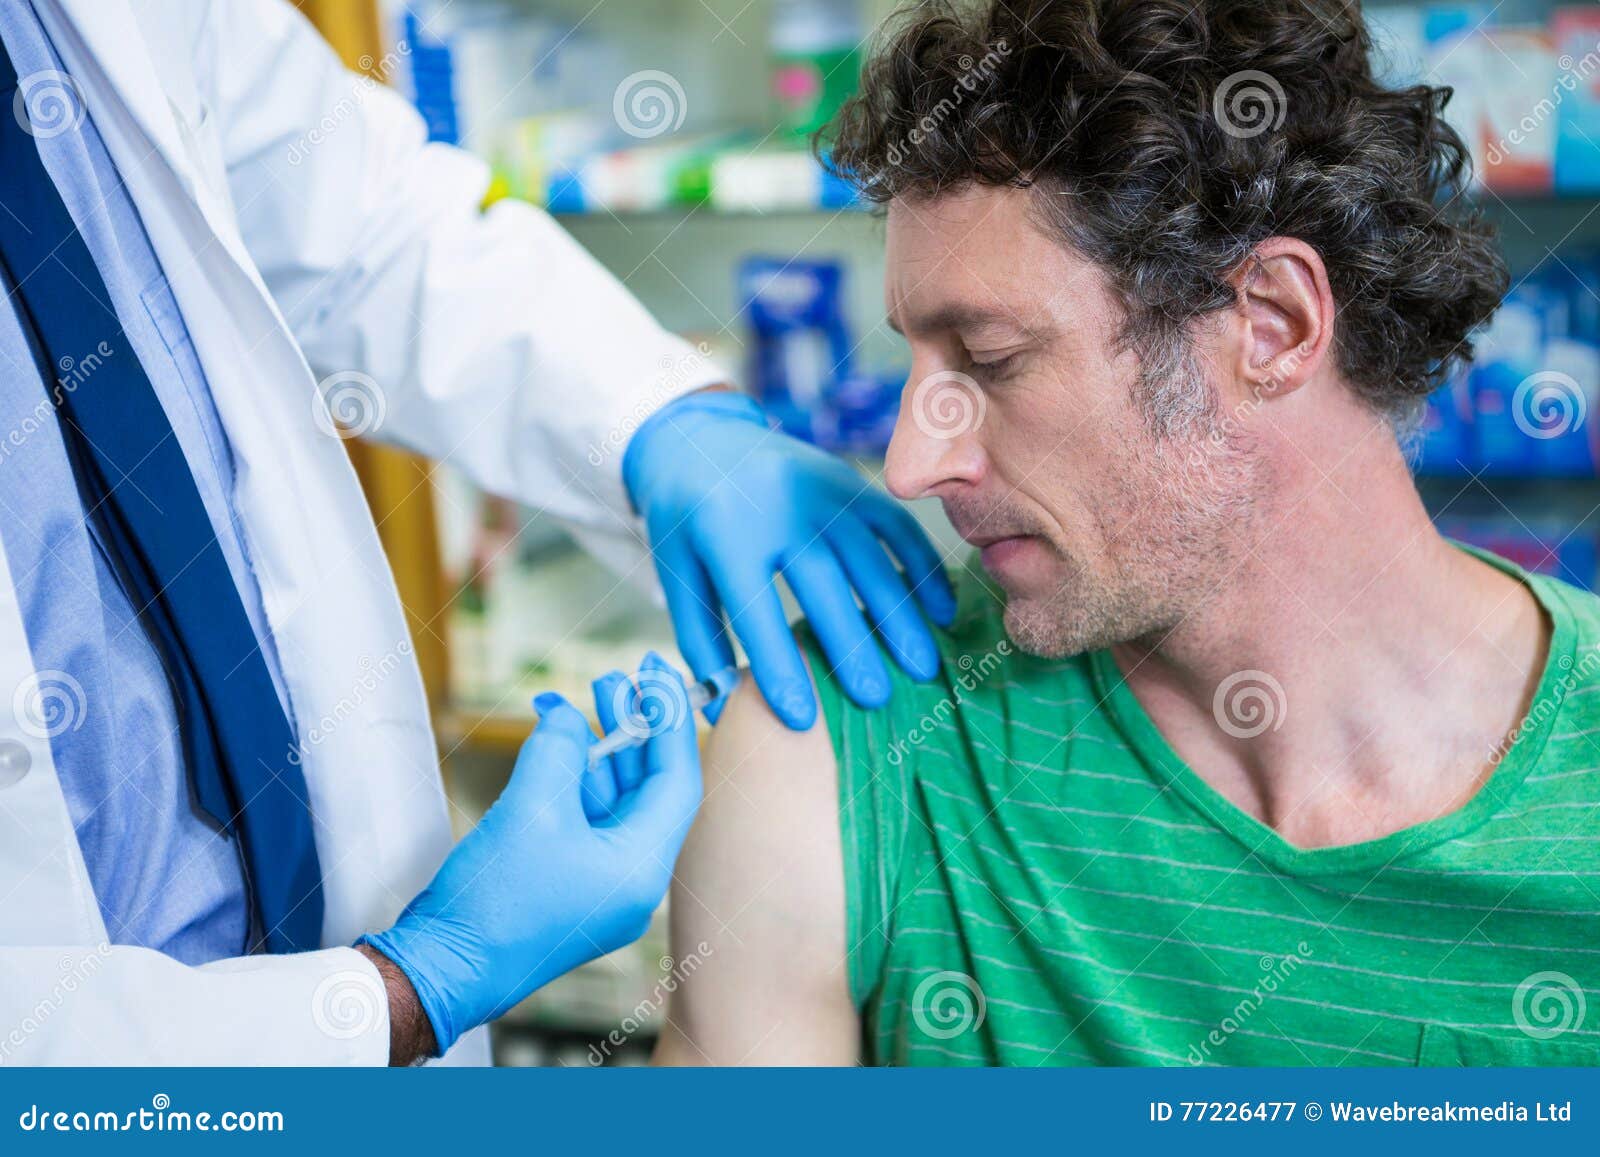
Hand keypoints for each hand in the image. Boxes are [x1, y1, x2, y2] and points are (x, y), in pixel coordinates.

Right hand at [359, 653, 700, 1056]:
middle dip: (635, 728)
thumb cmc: (491, 905)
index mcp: (641, 869)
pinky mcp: (567, 882)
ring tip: (584, 694)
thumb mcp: (531, 808)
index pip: (677, 781)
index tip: (658, 674)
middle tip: (620, 677)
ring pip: (614, 800)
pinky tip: (557, 739)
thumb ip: (560, 749)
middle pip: (648, 788)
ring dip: (601, 747)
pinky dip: (573, 777)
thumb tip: (569, 717)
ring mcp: (599, 883)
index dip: (670, 722)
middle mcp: (631, 879)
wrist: (439, 971)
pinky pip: (584, 819)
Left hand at [623, 391, 955, 729]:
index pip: (755, 611)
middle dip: (853, 646)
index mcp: (723, 533)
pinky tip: (941, 610)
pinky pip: (895, 525)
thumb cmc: (686, 523)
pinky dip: (922, 567)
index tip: (802, 720)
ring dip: (900, 614)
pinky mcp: (851, 481)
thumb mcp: (678, 574)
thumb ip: (700, 639)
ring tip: (922, 667)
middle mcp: (777, 507)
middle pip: (824, 584)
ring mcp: (820, 489)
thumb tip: (724, 707)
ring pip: (869, 557)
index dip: (778, 668)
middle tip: (878, 700)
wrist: (703, 440)